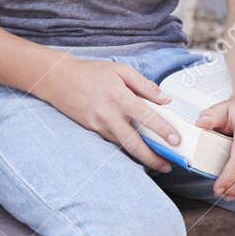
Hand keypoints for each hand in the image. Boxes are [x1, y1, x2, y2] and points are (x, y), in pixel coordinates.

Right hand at [49, 59, 180, 172]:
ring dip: (142, 156)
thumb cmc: (91, 72)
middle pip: (133, 143)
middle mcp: (108, 114)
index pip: (145, 116)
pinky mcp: (92, 130)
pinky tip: (139, 150)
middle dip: (152, 158)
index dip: (162, 129)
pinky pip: (114, 142)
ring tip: (158, 162)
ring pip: (124, 146)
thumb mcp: (120, 70)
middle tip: (168, 165)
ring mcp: (99, 125)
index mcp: (118, 96)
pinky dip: (128, 148)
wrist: (57, 79)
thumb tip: (165, 99)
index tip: (176, 140)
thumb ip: (144, 85)